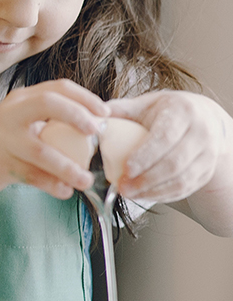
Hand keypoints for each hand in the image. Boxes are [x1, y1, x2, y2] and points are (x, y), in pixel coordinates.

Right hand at [0, 79, 107, 200]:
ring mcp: (3, 140)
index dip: (85, 98)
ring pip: (42, 150)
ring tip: (86, 180)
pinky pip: (31, 176)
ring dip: (69, 167)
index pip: (57, 88)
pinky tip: (64, 192)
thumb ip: (44, 123)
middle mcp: (11, 115)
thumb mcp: (14, 124)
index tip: (105, 114)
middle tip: (96, 134)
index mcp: (20, 101)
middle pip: (49, 104)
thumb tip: (89, 132)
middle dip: (78, 116)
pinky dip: (51, 185)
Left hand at [105, 91, 232, 203]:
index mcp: (183, 111)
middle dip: (145, 179)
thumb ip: (120, 110)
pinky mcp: (207, 172)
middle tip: (122, 187)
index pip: (164, 137)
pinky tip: (143, 195)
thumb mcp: (146, 104)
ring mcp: (208, 154)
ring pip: (182, 179)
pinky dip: (162, 196)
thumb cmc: (167, 112)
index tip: (126, 169)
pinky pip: (185, 189)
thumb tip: (92, 118)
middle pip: (174, 162)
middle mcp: (202, 132)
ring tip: (129, 193)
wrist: (204, 119)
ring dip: (153, 191)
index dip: (145, 156)